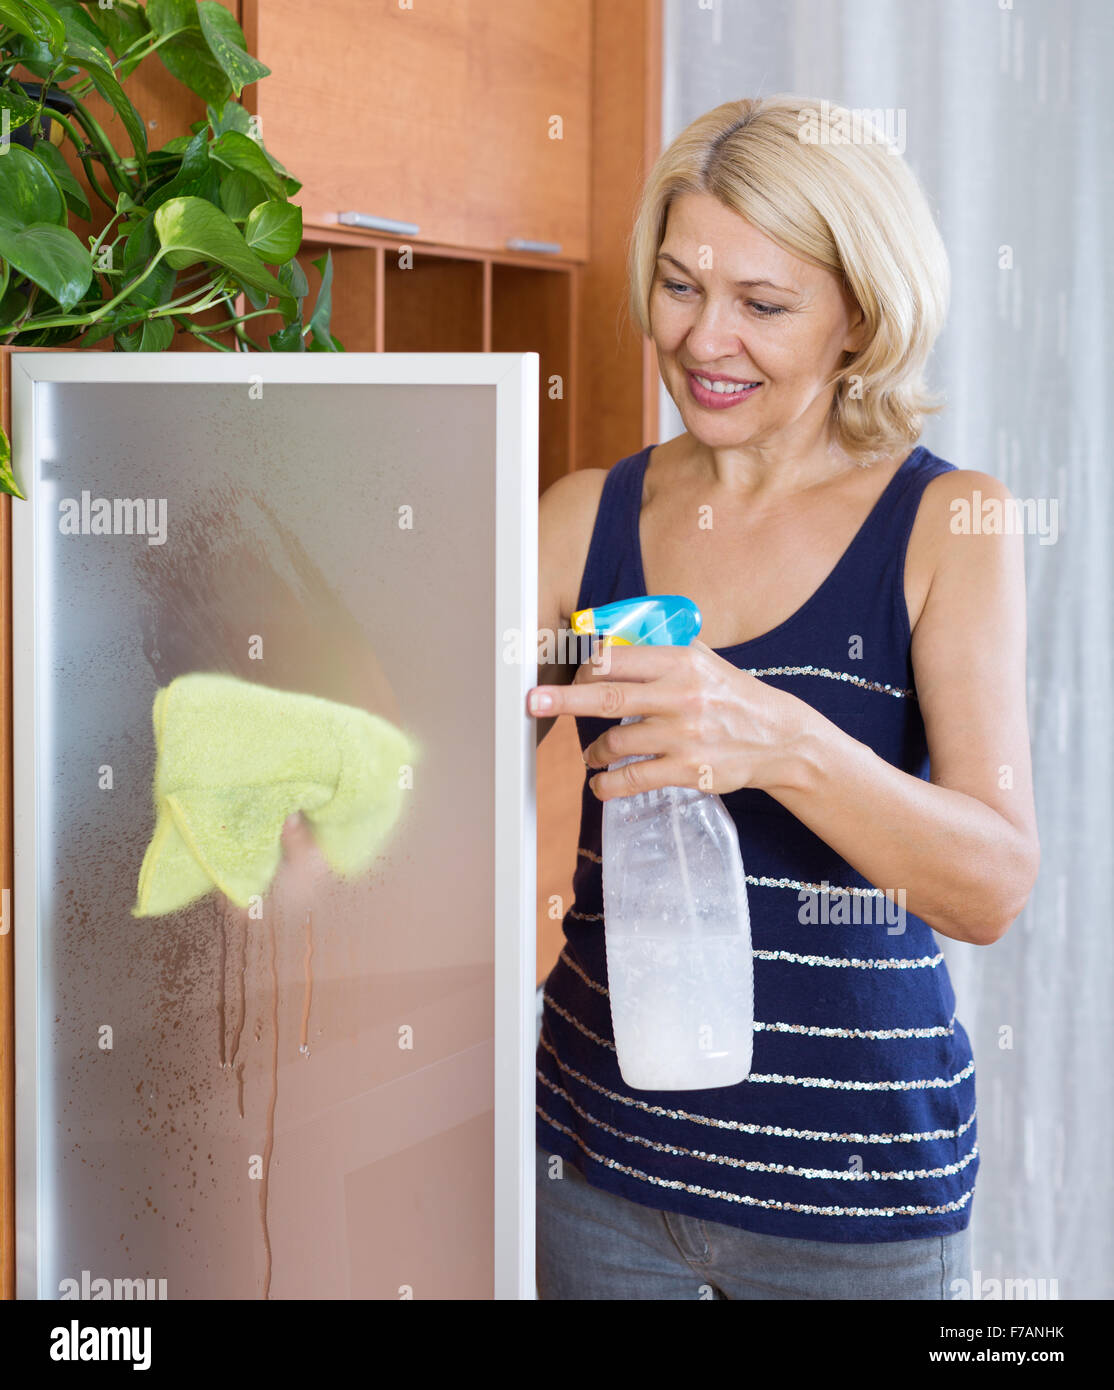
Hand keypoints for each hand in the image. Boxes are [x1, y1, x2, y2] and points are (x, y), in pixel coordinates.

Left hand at [526, 638, 811, 799]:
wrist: (778, 738)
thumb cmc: (731, 696)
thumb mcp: (703, 660)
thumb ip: (660, 649)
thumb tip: (609, 639)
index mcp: (681, 662)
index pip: (620, 658)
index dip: (585, 667)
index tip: (569, 674)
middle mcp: (680, 696)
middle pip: (608, 696)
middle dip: (565, 700)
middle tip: (534, 703)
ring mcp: (684, 736)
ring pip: (616, 742)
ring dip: (594, 751)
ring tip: (593, 755)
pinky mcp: (688, 770)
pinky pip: (634, 778)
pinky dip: (608, 785)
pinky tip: (600, 785)